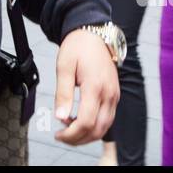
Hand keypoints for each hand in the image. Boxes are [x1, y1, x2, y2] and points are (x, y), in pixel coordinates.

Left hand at [53, 28, 119, 144]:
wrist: (93, 34)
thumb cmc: (77, 48)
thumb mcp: (64, 67)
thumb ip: (62, 93)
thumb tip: (59, 117)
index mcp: (95, 87)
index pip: (86, 122)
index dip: (71, 134)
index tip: (58, 134)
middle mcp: (109, 94)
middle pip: (98, 130)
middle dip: (78, 139)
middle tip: (61, 136)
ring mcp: (114, 95)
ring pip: (105, 128)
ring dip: (87, 135)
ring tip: (69, 130)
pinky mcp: (114, 95)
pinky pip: (108, 119)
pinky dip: (95, 126)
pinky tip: (80, 121)